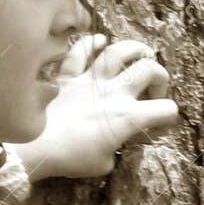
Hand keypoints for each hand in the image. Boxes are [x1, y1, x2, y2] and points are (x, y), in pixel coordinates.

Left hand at [15, 33, 180, 181]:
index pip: (165, 110)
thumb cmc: (70, 158)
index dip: (168, 118)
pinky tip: (100, 41)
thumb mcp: (103, 164)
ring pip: (118, 51)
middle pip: (149, 69)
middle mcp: (113, 92)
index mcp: (127, 117)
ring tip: (139, 53)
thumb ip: (118, 149)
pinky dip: (92, 43)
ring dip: (134, 49)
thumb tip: (120, 143)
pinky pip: (81, 50)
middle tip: (152, 89)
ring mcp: (90, 80)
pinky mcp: (67, 76)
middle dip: (159, 77)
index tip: (157, 127)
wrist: (35, 147)